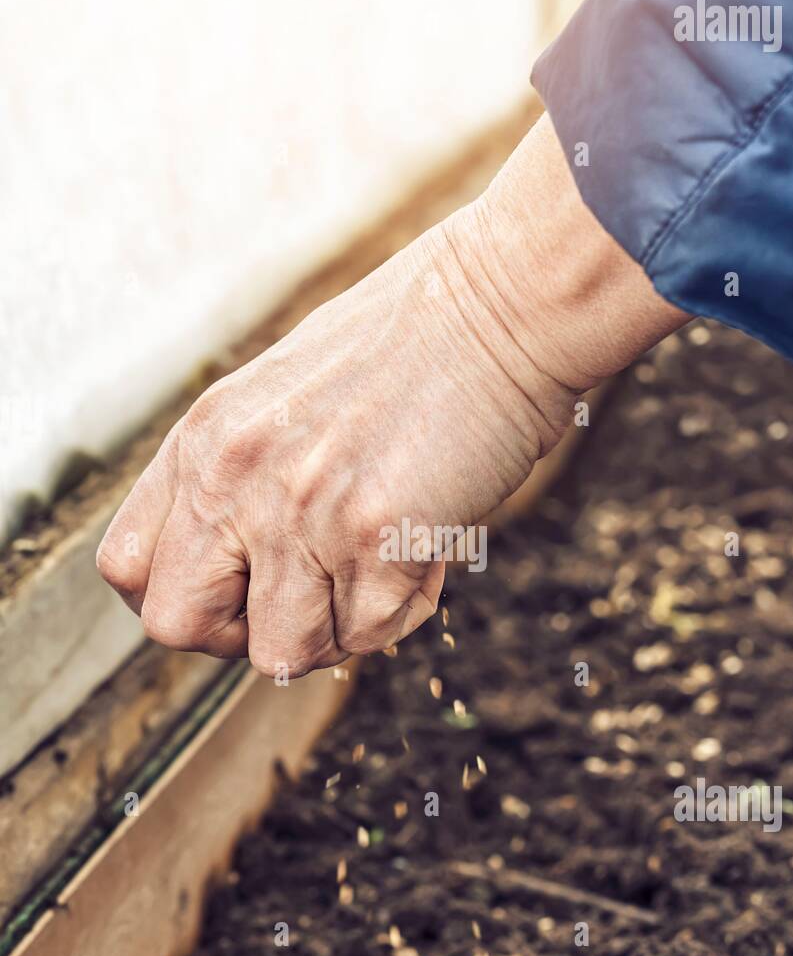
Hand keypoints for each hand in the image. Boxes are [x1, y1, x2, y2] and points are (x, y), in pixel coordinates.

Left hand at [97, 116, 685, 675]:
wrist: (502, 302)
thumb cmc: (409, 348)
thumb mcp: (281, 398)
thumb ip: (242, 478)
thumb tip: (238, 569)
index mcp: (205, 438)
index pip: (128, 568)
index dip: (182, 596)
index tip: (237, 589)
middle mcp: (235, 477)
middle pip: (176, 625)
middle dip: (239, 634)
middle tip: (302, 600)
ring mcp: (302, 511)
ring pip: (278, 654)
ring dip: (333, 630)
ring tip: (376, 568)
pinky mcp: (376, 538)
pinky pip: (369, 636)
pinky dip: (402, 610)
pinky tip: (424, 550)